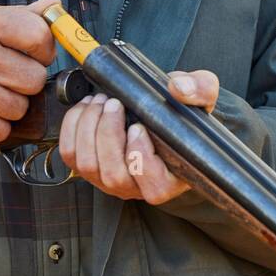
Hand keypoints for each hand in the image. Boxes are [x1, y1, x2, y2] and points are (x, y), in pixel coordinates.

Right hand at [0, 0, 60, 142]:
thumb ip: (18, 13)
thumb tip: (54, 4)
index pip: (39, 37)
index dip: (44, 49)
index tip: (34, 53)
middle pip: (35, 78)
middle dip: (26, 80)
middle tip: (8, 74)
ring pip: (21, 107)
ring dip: (10, 103)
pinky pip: (1, 129)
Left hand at [57, 69, 219, 203]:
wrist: (164, 116)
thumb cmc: (184, 115)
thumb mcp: (204, 98)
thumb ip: (200, 90)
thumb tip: (179, 88)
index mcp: (170, 179)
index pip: (152, 184)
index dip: (139, 156)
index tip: (138, 126)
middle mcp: (137, 187)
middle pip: (114, 175)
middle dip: (108, 134)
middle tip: (113, 103)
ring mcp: (110, 181)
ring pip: (88, 166)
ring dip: (88, 128)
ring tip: (100, 101)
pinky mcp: (90, 168)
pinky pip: (71, 155)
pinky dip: (73, 128)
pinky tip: (87, 108)